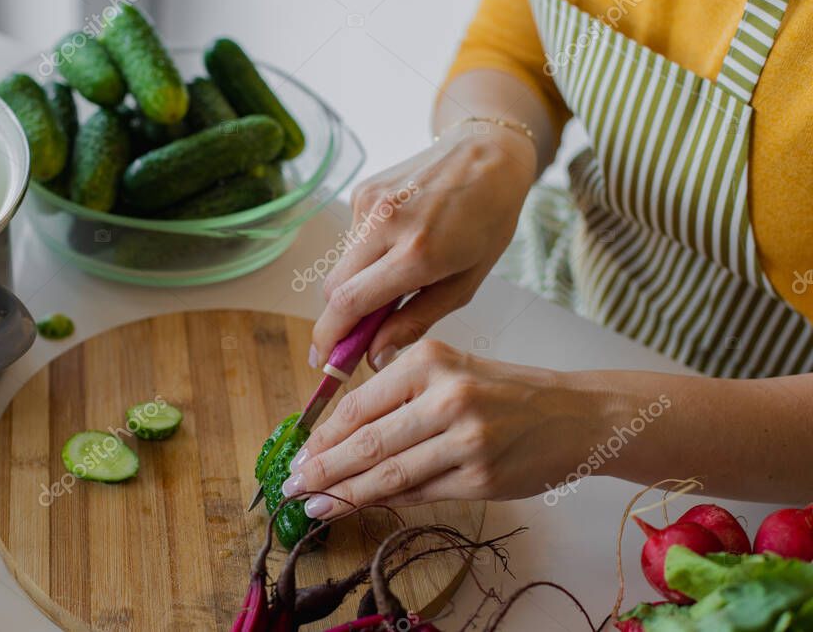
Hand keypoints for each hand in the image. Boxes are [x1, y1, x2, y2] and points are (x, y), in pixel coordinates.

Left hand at [281, 340, 604, 518]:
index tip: (297, 455)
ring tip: (315, 504)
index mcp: (430, 360)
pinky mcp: (482, 478)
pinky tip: (361, 506)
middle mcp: (447, 396)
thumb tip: (338, 439)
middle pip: (366, 442)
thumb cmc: (504, 391)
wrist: (574, 414)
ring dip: (345, 493)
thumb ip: (398, 399)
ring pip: (389, 473)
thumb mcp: (450, 372)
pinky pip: (420, 493)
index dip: (321, 436)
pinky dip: (386, 501)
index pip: (359, 405)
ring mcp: (466, 440)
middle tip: (292, 486)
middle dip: (322, 469)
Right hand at [311, 122, 535, 370]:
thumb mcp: (465, 284)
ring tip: (393, 281)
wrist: (487, 153)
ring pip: (340, 266)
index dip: (331, 339)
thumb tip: (374, 354)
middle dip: (336, 321)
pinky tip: (395, 246)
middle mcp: (386, 223)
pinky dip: (364, 256)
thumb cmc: (487, 221)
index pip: (350, 303)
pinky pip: (350, 241)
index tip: (325, 363)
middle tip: (352, 341)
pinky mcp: (361, 191)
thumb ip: (415, 322)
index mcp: (419, 252)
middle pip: (334, 289)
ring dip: (355, 286)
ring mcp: (369, 203)